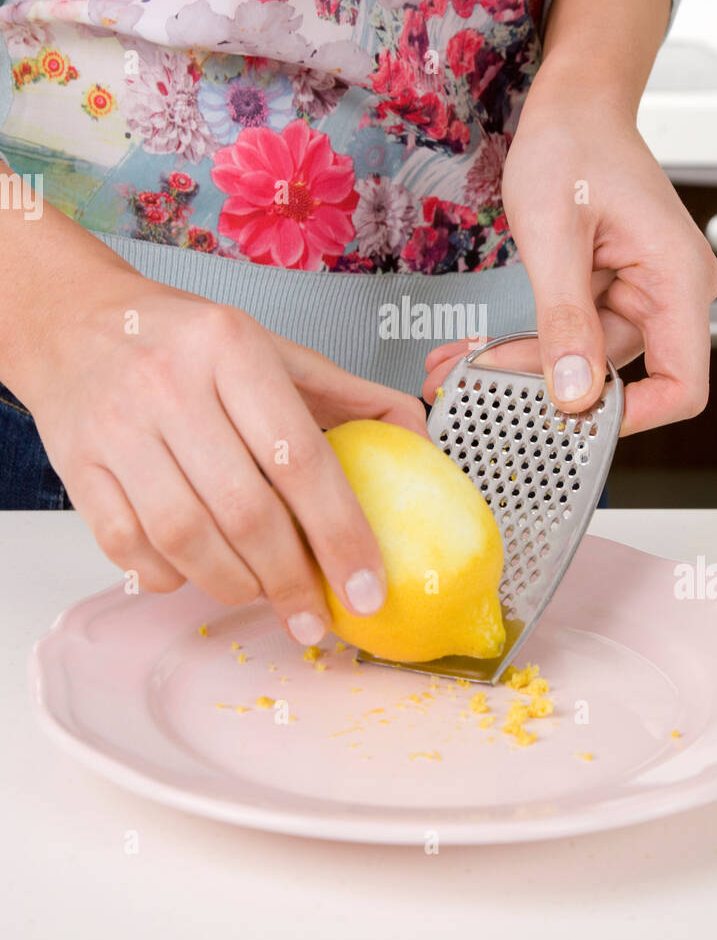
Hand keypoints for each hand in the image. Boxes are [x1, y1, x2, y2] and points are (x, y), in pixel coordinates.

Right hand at [19, 267, 426, 642]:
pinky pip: (127, 547)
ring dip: (233, 583)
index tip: (367, 586)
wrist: (73, 321)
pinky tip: (196, 573)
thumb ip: (344, 394)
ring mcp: (116, 428)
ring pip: (185, 537)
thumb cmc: (184, 340)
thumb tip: (419, 439)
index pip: (299, 458)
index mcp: (231, 348)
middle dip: (290, 579)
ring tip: (261, 593)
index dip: (340, 533)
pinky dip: (169, 576)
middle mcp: (170, 384)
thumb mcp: (268, 345)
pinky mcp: (77, 466)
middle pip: (245, 510)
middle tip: (315, 618)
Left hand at [423, 57, 716, 434]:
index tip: (563, 420)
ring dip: (523, 367)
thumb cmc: (574, 143)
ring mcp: (644, 294)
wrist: (575, 102)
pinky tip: (479, 348)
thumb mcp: (555, 232)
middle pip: (618, 376)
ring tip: (460, 365)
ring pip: (585, 361)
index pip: (682, 385)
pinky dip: (528, 344)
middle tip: (471, 386)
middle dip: (543, 387)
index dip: (631, 416)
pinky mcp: (616, 292)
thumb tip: (572, 391)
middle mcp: (671, 293)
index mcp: (679, 279)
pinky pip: (574, 336)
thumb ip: (565, 317)